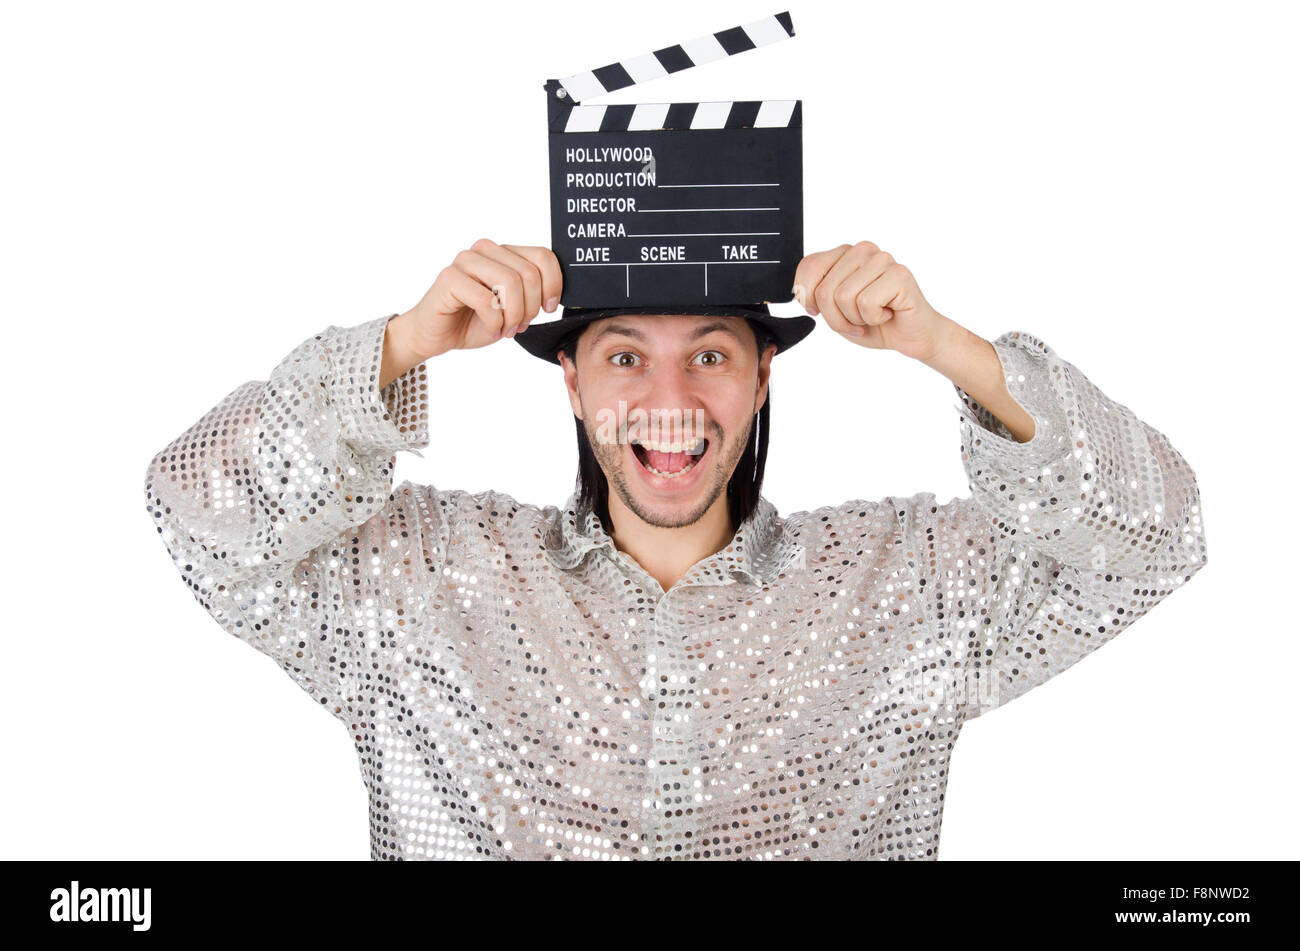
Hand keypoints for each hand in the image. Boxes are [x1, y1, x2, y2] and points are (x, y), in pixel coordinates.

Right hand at [393, 239, 562, 360]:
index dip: (553, 285)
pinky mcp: (449, 278)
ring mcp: (466, 261)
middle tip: (520, 325)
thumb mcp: (514, 307)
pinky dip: (495, 322)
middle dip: (530, 307)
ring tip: (506, 328)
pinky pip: (486, 300)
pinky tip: (492, 328)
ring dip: (513, 315)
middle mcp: (485, 250)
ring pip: (510, 282)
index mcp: (504, 252)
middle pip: (529, 273)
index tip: (548, 308)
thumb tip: (557, 295)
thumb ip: (532, 293)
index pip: (543, 256)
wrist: (437, 335)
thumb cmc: (475, 320)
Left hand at [793, 241, 951, 360]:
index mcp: (844, 254)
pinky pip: (866, 302)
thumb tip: (799, 291)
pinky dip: (874, 318)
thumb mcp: (834, 309)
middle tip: (856, 321)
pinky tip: (888, 313)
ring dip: (855, 319)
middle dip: (835, 318)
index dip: (808, 297)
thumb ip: (815, 293)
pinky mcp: (898, 274)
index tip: (821, 311)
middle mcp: (863, 250)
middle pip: (823, 290)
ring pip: (843, 297)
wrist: (910, 337)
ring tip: (873, 316)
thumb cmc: (873, 322)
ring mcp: (882, 259)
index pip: (809, 267)